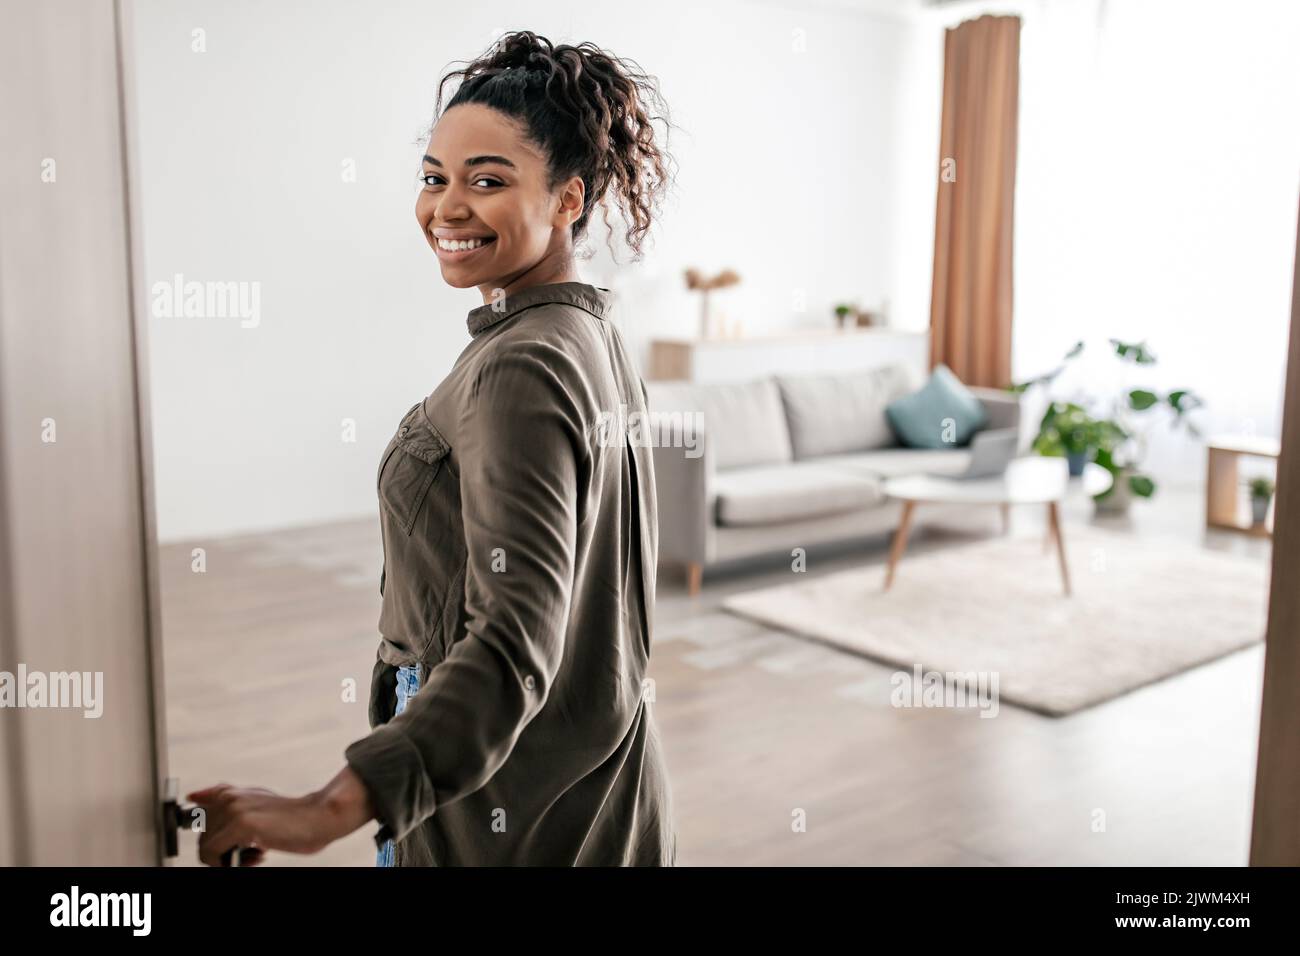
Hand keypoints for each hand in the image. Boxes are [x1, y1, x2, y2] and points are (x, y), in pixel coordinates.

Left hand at [187, 766, 376, 866]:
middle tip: (251, 852)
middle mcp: (228, 797)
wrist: (319, 818)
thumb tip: (192, 796)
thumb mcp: (255, 805)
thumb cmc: (290, 818)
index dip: (206, 833)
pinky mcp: (242, 824)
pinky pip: (212, 855)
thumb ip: (226, 800)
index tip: (229, 841)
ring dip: (229, 859)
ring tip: (255, 854)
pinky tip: (258, 856)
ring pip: (205, 848)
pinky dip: (231, 864)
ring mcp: (234, 809)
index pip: (196, 813)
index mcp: (229, 793)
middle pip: (201, 837)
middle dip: (223, 851)